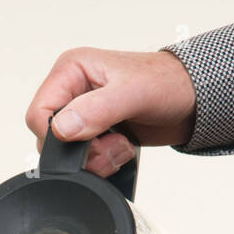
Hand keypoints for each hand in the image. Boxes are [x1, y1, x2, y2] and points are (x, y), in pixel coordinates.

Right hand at [25, 48, 197, 177]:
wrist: (194, 100)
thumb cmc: (170, 84)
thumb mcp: (133, 93)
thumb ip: (96, 110)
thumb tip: (62, 129)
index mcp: (71, 71)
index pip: (39, 113)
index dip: (56, 136)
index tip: (85, 140)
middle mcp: (72, 91)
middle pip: (50, 138)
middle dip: (81, 151)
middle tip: (110, 144)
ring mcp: (82, 114)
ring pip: (66, 154)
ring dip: (94, 159)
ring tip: (120, 145)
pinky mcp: (93, 132)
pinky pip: (82, 160)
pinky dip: (101, 162)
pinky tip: (120, 149)